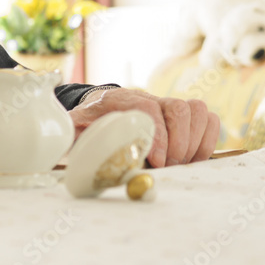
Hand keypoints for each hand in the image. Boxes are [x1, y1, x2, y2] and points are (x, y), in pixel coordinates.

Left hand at [68, 87, 219, 167]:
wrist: (100, 111)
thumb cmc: (88, 122)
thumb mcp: (74, 126)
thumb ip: (68, 130)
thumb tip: (56, 138)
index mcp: (119, 100)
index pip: (146, 107)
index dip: (156, 133)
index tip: (156, 160)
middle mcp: (148, 98)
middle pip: (178, 107)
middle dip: (178, 141)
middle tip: (169, 165)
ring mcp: (168, 106)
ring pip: (197, 110)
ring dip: (194, 140)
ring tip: (182, 163)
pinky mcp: (184, 117)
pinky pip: (208, 118)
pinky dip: (206, 138)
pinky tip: (192, 158)